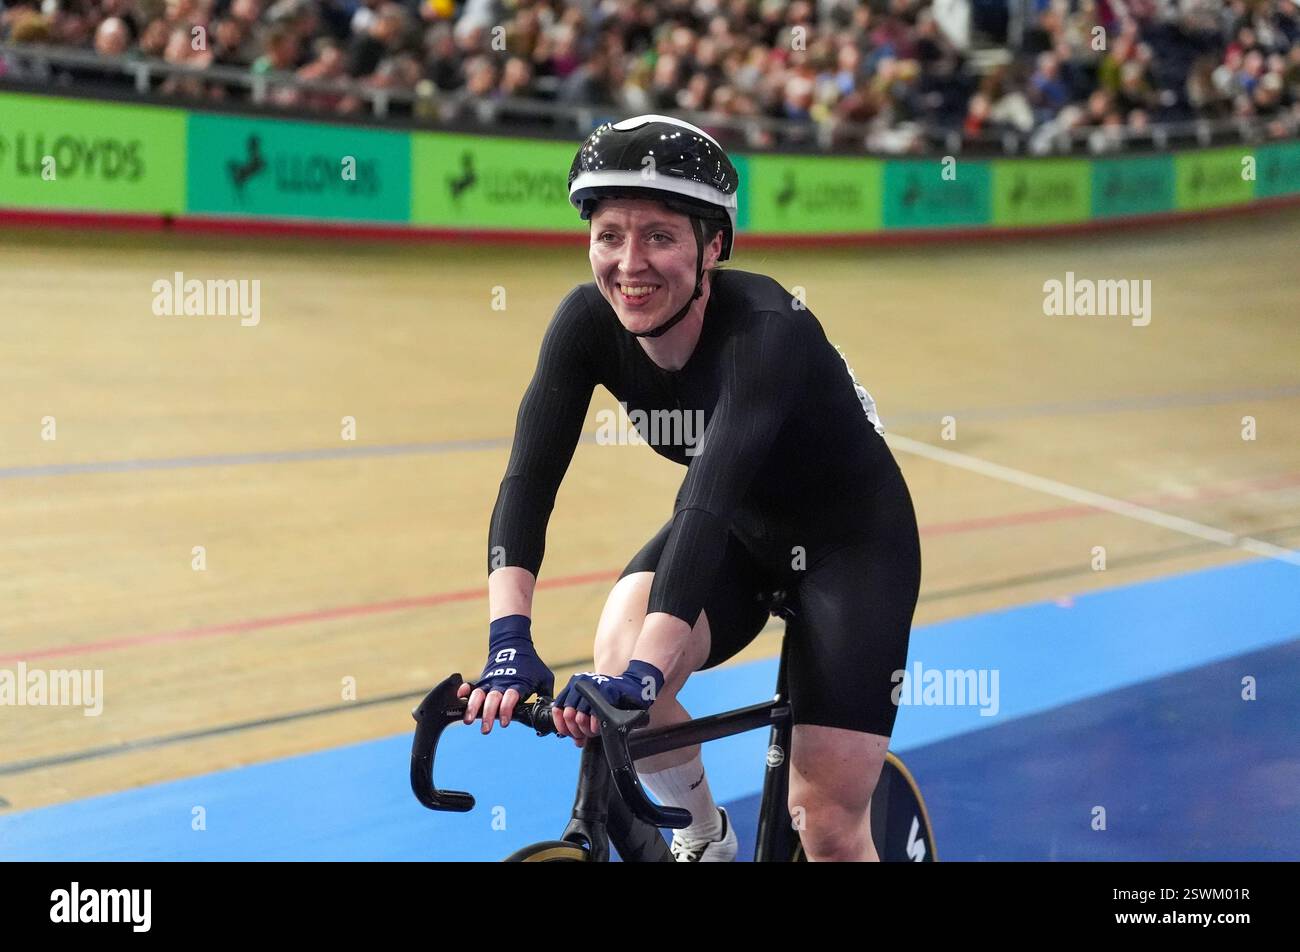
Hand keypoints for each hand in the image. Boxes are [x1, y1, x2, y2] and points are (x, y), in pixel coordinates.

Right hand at [460, 616, 553, 733]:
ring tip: (469, 721)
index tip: (504, 723)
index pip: (510, 698)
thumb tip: (554, 712)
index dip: (506, 710)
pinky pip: (471, 685)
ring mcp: (491, 681)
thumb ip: (547, 694)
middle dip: (487, 715)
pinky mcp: (483, 680)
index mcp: (518, 684)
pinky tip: (460, 698)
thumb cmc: (531, 663)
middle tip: (486, 730)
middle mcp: (502, 683)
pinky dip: (464, 691)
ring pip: (478, 694)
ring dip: (473, 707)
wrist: (513, 643)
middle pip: (492, 699)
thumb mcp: (544, 677)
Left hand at [551, 660, 664, 746]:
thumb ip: (580, 719)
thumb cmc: (611, 697)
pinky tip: (599, 729)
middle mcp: (581, 682)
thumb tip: (575, 740)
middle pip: (568, 714)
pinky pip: (595, 716)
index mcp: (574, 683)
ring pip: (580, 717)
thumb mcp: (591, 704)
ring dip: (586, 730)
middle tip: (583, 736)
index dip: (561, 724)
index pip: (558, 706)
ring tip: (593, 733)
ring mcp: (594, 686)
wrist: (633, 685)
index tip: (567, 734)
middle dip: (575, 730)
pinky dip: (596, 726)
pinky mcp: (606, 692)